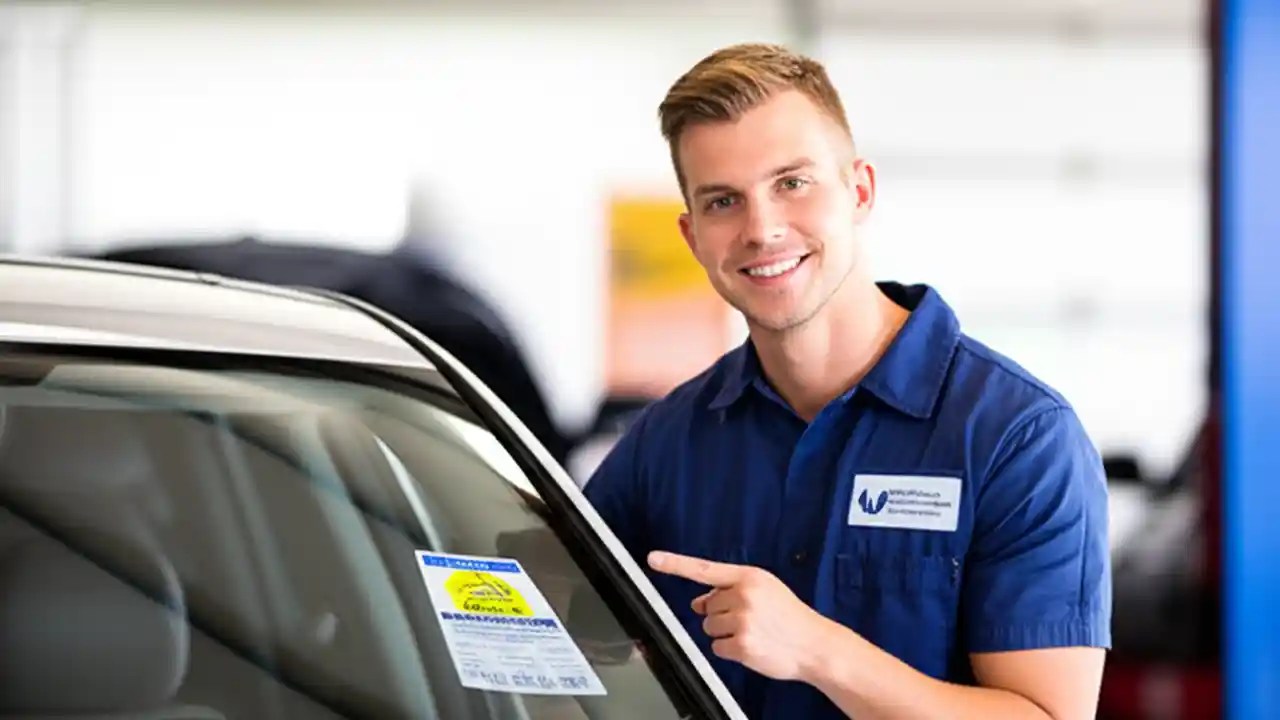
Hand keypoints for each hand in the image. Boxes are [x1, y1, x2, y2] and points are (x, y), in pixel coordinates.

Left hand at [647, 550, 837, 681]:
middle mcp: (743, 595)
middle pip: (706, 606)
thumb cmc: (790, 617)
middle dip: (721, 615)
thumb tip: (699, 602)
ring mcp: (742, 620)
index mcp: (749, 577)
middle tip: (749, 620)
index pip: (705, 569)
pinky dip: (730, 651)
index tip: (653, 559)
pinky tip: (752, 647)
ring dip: (725, 634)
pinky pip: (717, 648)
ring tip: (753, 633)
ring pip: (709, 628)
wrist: (815, 644)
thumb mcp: (765, 591)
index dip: (676, 564)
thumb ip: (731, 591)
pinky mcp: (742, 645)